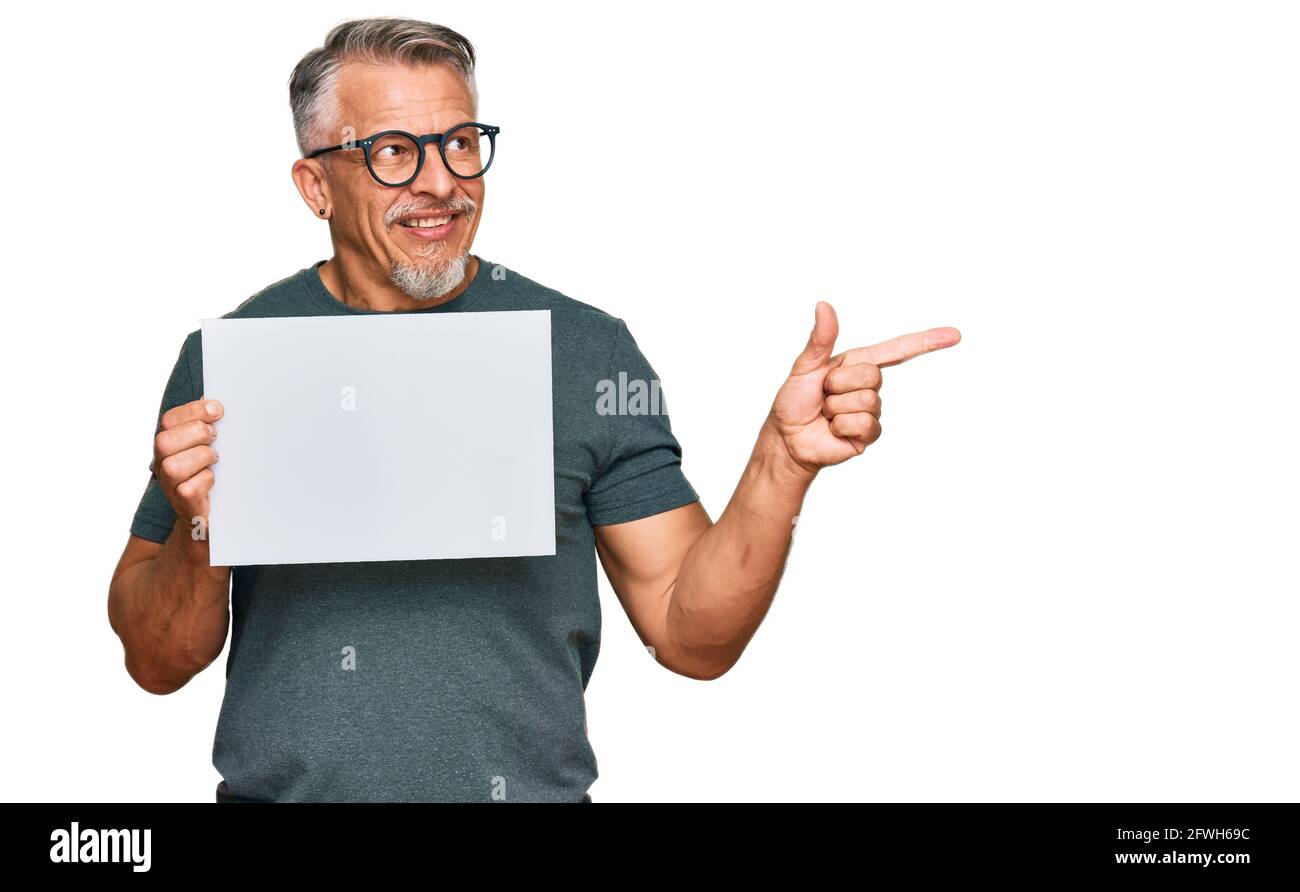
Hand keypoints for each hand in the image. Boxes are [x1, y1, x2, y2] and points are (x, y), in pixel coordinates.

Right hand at [152, 398, 222, 531]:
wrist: (204, 510)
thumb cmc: (205, 470)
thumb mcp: (205, 443)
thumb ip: (206, 422)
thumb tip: (214, 402)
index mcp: (167, 442)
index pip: (169, 420)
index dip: (194, 411)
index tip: (217, 410)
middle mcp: (161, 462)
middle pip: (164, 441)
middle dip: (196, 433)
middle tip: (214, 437)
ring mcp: (169, 484)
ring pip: (173, 466)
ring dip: (201, 457)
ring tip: (213, 459)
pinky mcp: (183, 503)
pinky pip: (189, 489)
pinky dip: (206, 480)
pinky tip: (212, 477)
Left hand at [767, 302, 959, 473]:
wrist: (787, 438)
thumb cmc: (794, 401)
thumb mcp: (805, 366)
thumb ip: (820, 339)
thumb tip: (823, 306)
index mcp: (857, 364)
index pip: (898, 350)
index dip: (926, 341)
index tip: (954, 335)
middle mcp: (869, 386)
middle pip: (873, 375)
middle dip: (839, 384)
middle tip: (823, 394)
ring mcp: (871, 410)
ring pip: (868, 401)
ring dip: (837, 407)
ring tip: (826, 413)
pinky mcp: (869, 435)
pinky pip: (865, 423)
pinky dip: (842, 426)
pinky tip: (834, 429)